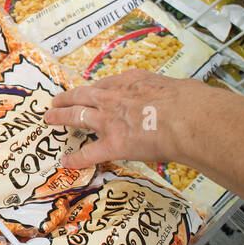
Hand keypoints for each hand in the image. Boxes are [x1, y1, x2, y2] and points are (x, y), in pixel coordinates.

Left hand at [46, 69, 204, 169]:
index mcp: (133, 82)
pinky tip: (66, 162)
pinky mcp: (113, 144)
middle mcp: (116, 98)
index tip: (91, 89)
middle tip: (57, 100)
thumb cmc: (193, 103)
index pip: (108, 83)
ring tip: (50, 118)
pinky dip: (76, 159)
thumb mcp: (184, 87)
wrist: (188, 119)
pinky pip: (88, 153)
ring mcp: (110, 120)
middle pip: (84, 95)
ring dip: (60, 117)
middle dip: (68, 98)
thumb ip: (179, 91)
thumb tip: (194, 91)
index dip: (97, 88)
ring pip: (77, 116)